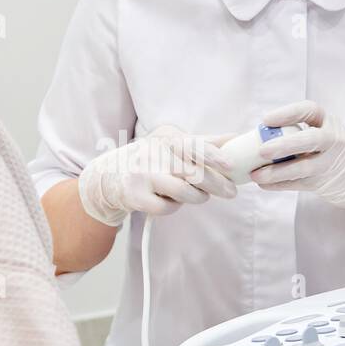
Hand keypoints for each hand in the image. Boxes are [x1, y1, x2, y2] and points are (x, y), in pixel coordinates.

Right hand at [78, 125, 236, 225]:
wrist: (109, 175)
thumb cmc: (151, 159)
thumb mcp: (173, 144)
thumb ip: (203, 142)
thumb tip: (235, 138)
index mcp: (166, 139)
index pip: (193, 145)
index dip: (214, 156)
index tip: (231, 166)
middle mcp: (153, 154)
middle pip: (193, 172)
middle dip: (217, 184)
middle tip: (231, 192)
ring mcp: (143, 175)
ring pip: (183, 192)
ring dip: (198, 197)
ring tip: (200, 196)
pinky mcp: (136, 196)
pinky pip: (166, 207)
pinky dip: (174, 207)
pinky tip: (172, 201)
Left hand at [250, 101, 344, 223]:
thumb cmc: (330, 150)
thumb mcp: (323, 134)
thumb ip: (298, 132)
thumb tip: (256, 136)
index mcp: (328, 122)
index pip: (310, 110)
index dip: (287, 113)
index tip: (266, 119)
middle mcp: (333, 140)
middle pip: (311, 139)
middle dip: (285, 145)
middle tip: (262, 150)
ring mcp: (330, 163)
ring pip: (303, 167)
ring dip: (277, 172)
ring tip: (256, 175)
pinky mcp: (324, 182)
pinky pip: (298, 183)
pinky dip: (279, 184)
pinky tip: (263, 184)